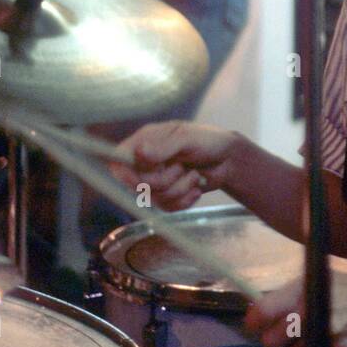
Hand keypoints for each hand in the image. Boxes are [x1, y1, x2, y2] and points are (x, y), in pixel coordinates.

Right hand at [111, 120, 244, 210]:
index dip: (125, 174)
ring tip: (194, 173)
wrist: (229, 159)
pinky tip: (196, 187)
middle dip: (165, 180)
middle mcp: (146, 162)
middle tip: (181, 166)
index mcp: (145, 142)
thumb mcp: (186, 139)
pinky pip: (168, 208)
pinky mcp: (168, 196)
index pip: (118, 160)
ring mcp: (156, 181)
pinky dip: (186, 199)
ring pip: (156, 199)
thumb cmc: (208, 141)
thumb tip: (140, 154)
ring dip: (181, 188)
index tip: (141, 179)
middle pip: (138, 185)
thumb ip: (164, 148)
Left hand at [244, 269, 346, 346]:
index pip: (260, 314)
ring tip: (316, 335)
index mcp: (300, 290)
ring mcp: (322, 333)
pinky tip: (332, 340)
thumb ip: (290, 295)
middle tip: (290, 333)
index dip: (255, 323)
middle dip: (278, 340)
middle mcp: (308, 311)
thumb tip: (259, 311)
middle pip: (271, 342)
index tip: (260, 325)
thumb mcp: (318, 278)